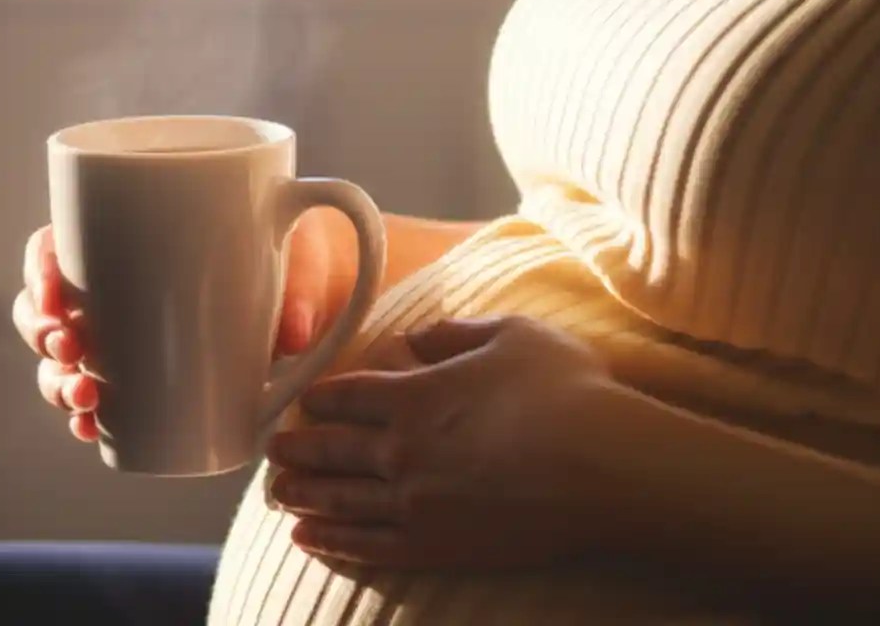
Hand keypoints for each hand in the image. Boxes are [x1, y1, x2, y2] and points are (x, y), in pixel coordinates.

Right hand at [11, 210, 356, 442]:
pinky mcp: (147, 379)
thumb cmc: (296, 256)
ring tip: (85, 397)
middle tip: (73, 346)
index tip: (54, 291)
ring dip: (56, 383)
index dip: (39, 267)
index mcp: (127, 238)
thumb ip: (298, 284)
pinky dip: (87, 417)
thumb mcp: (299, 253)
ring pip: (62, 361)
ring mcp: (126, 339)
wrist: (319, 297)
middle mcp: (115, 290)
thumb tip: (295, 334)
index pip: (55, 245)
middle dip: (40, 332)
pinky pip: (99, 400)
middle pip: (45, 308)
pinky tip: (91, 428)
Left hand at [266, 316, 617, 568]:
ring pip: (339, 500)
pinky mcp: (435, 546)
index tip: (302, 403)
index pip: (347, 396)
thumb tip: (417, 336)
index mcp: (415, 396)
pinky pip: (367, 546)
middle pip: (331, 450)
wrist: (607, 468)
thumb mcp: (512, 335)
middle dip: (297, 449)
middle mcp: (401, 450)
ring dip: (302, 495)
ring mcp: (414, 504)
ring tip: (276, 495)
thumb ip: (454, 332)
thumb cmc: (568, 392)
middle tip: (272, 452)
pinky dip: (332, 542)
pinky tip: (308, 538)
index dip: (319, 400)